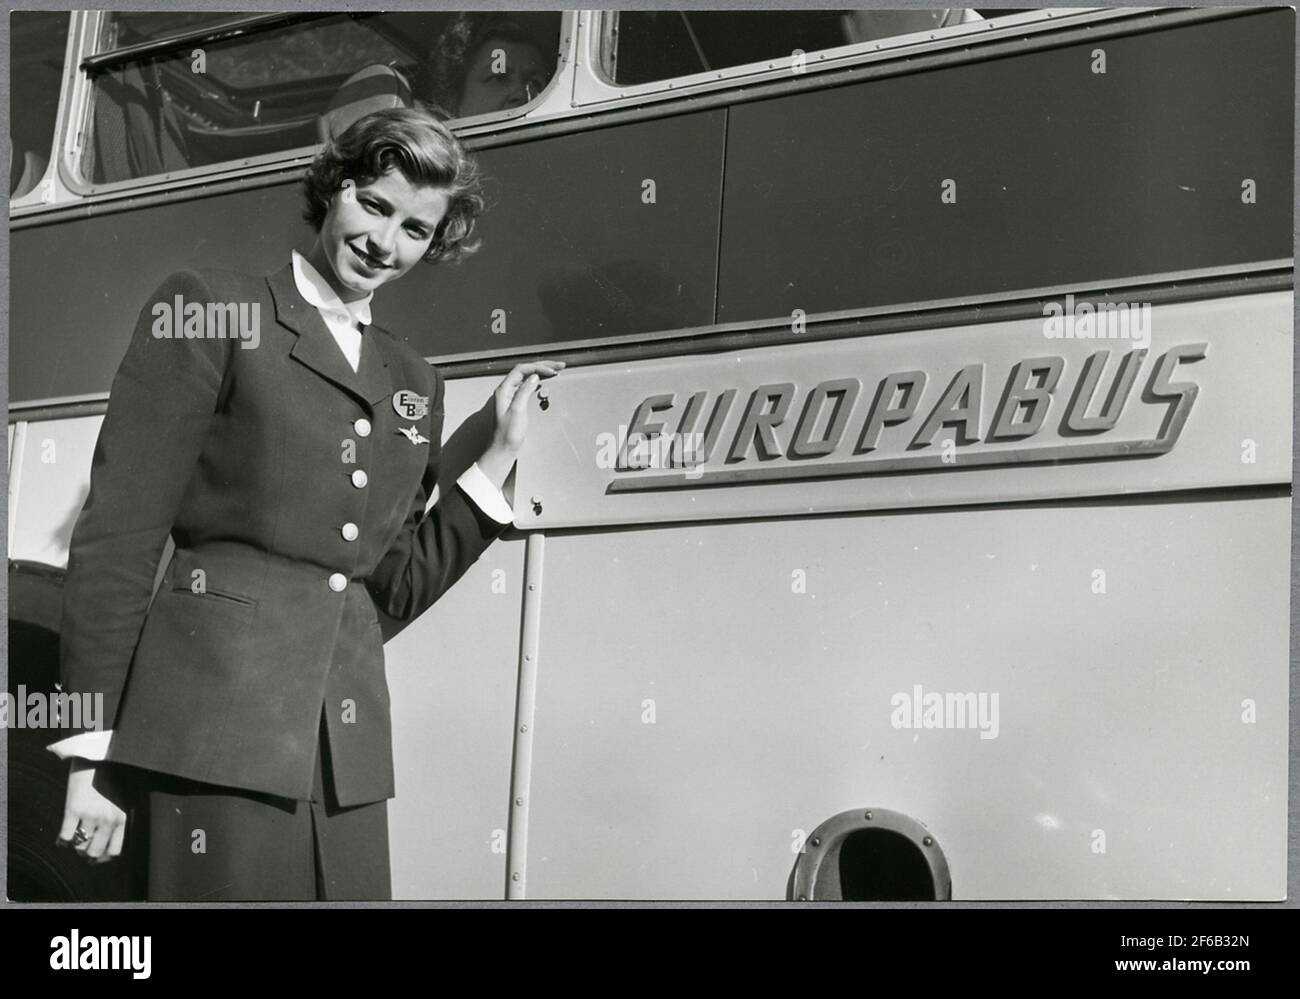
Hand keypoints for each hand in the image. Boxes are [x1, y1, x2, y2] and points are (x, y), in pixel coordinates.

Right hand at [58, 760, 126, 863]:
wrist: (96, 760)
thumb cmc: (109, 781)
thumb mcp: (120, 803)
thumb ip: (115, 823)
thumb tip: (104, 851)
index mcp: (121, 818)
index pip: (114, 851)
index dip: (103, 857)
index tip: (97, 855)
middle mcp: (107, 819)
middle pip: (94, 852)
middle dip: (87, 852)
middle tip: (82, 846)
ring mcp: (90, 815)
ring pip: (79, 846)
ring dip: (75, 845)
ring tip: (74, 839)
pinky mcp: (73, 809)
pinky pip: (65, 836)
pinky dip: (62, 840)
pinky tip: (62, 837)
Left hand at [478, 360, 564, 486]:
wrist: (503, 450)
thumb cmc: (507, 435)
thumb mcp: (517, 411)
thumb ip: (525, 392)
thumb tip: (534, 377)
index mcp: (504, 390)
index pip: (521, 370)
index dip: (538, 367)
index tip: (552, 371)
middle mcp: (506, 391)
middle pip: (525, 372)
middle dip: (542, 367)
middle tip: (559, 366)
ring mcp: (511, 397)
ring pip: (527, 379)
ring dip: (541, 374)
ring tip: (555, 372)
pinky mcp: (516, 404)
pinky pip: (528, 388)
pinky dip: (538, 384)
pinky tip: (545, 384)